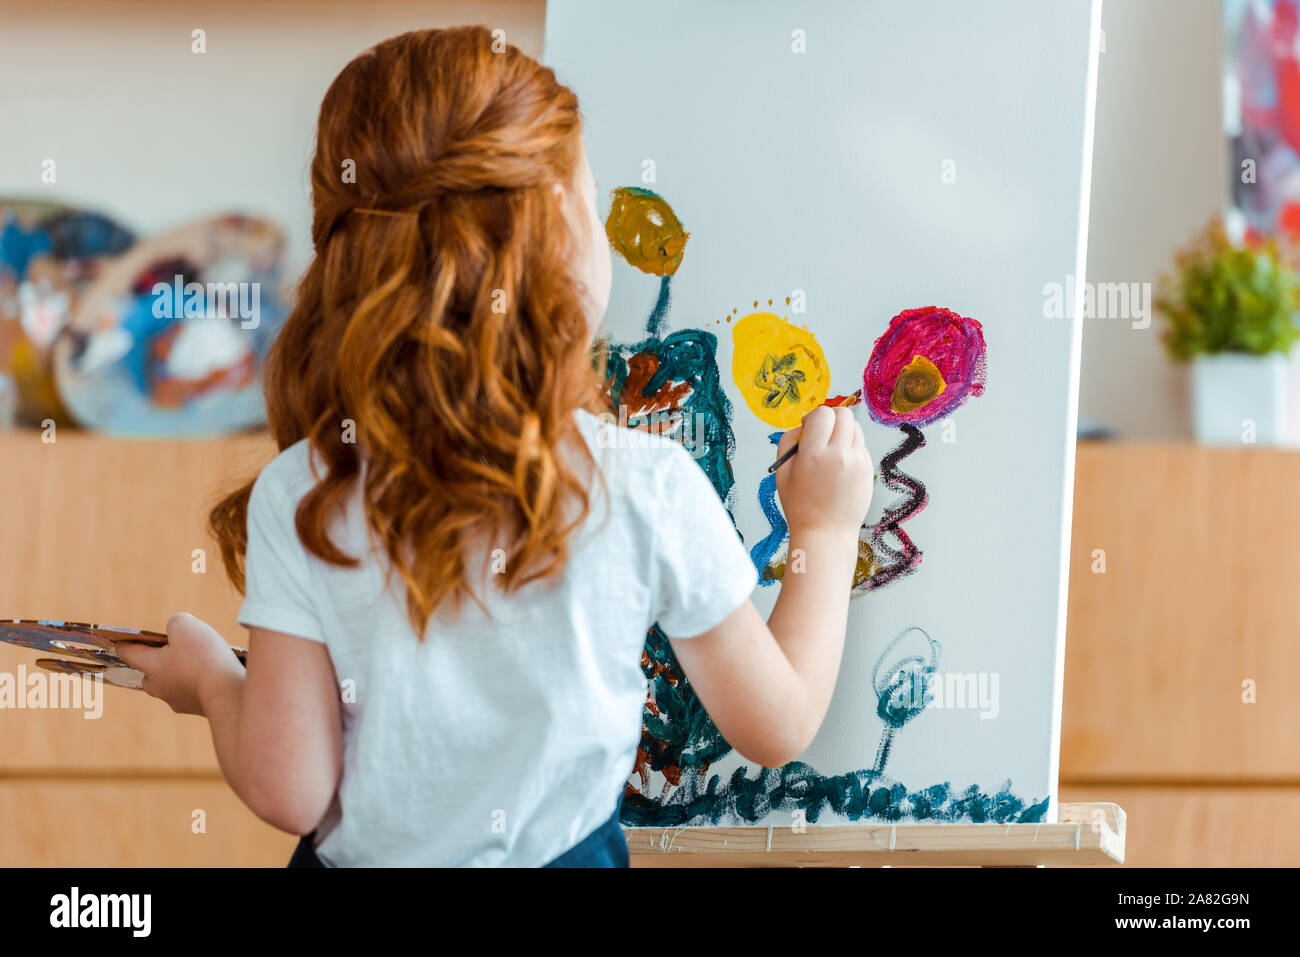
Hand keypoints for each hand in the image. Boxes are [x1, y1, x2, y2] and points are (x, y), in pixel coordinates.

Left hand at [115, 613, 244, 715]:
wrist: (228, 693)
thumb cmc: (203, 657)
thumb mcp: (185, 625)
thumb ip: (176, 623)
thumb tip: (178, 631)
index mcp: (151, 667)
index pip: (129, 653)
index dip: (125, 643)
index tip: (120, 640)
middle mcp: (160, 687)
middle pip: (150, 674)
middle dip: (158, 663)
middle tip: (174, 650)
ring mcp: (180, 701)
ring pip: (174, 684)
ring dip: (182, 673)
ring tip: (203, 662)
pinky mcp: (199, 709)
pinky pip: (196, 692)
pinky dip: (202, 683)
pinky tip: (217, 674)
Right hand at [774, 405, 872, 537]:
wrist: (826, 532)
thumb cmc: (800, 504)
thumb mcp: (782, 472)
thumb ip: (789, 441)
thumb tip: (803, 424)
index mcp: (813, 454)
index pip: (822, 414)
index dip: (813, 417)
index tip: (808, 427)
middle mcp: (839, 455)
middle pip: (843, 414)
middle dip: (831, 418)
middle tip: (822, 432)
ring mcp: (857, 462)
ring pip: (855, 427)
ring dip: (842, 431)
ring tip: (832, 450)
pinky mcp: (868, 469)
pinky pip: (861, 445)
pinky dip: (851, 447)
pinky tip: (840, 465)